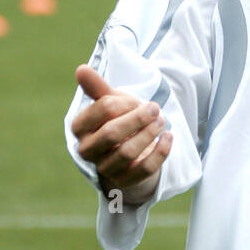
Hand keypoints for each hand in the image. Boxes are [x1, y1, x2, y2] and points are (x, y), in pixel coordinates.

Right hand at [70, 65, 171, 198]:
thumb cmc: (117, 119)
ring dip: (149, 133)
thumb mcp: (110, 101)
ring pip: (128, 152)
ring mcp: (105, 168)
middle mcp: (87, 150)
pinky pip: (144, 169)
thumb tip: (81, 68)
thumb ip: (97, 87)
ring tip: (161, 121)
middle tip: (155, 109)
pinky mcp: (125, 181)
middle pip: (112, 134)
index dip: (124, 102)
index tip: (136, 101)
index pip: (102, 109)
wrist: (128, 147)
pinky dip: (161, 151)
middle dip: (138, 118)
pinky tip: (169, 136)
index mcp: (80, 128)